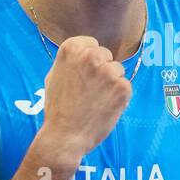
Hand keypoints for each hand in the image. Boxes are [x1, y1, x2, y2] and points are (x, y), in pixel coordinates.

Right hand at [40, 36, 131, 157]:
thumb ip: (71, 60)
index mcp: (72, 49)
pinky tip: (104, 107)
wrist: (65, 136)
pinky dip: (119, 97)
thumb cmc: (58, 108)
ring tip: (96, 101)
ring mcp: (109, 71)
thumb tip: (84, 52)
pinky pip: (125, 86)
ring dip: (111, 83)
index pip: (92, 44)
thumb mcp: (54, 75)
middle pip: (106, 56)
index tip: (84, 74)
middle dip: (102, 70)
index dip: (89, 61)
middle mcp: (91, 56)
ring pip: (118, 70)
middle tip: (89, 91)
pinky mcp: (123, 87)